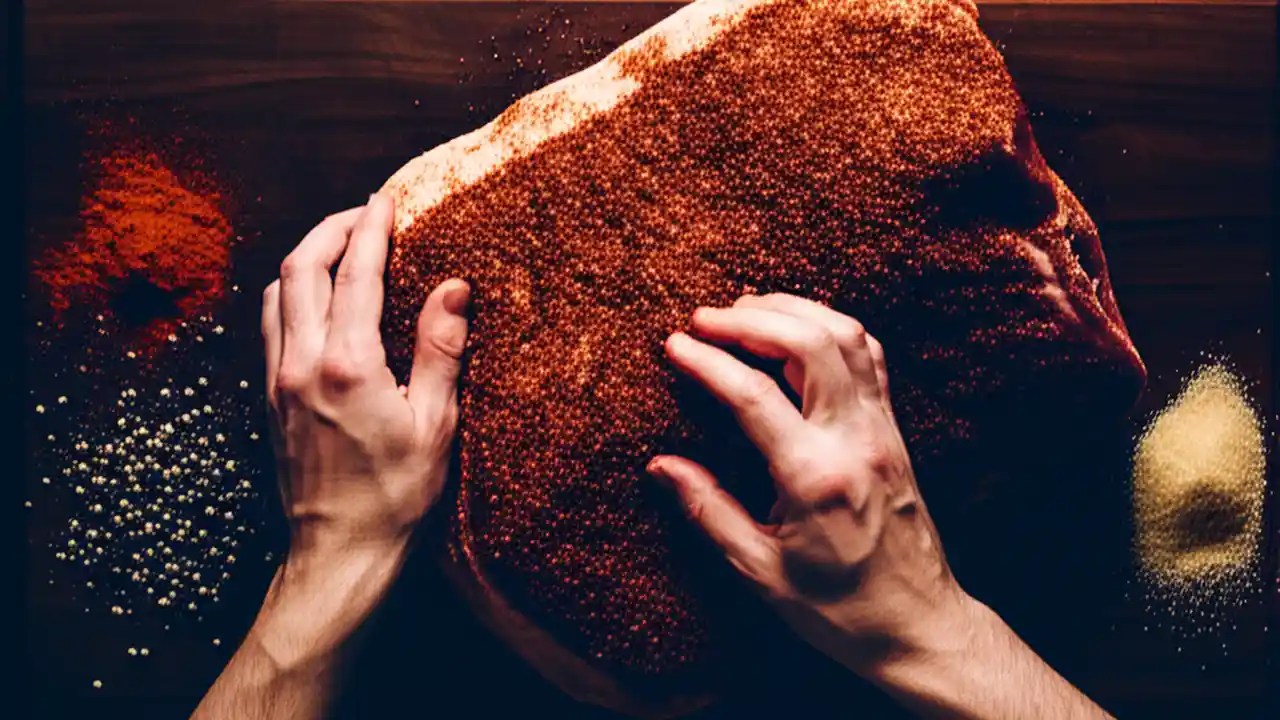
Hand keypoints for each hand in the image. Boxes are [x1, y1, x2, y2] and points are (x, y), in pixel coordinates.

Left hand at [262, 193, 469, 560]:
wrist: (339, 552)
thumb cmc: (395, 497)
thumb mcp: (435, 425)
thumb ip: (440, 350)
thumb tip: (452, 286)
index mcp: (347, 365)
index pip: (356, 274)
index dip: (371, 228)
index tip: (387, 200)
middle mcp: (301, 363)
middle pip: (300, 266)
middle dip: (331, 228)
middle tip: (364, 214)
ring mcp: (278, 380)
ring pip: (277, 291)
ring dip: (306, 257)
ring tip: (341, 248)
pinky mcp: (270, 398)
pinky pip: (270, 324)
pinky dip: (291, 293)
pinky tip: (317, 300)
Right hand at [647, 293, 967, 673]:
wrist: (919, 627)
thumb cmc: (840, 610)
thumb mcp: (760, 572)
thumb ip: (708, 512)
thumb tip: (661, 466)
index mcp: (815, 477)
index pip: (753, 394)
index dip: (707, 361)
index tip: (673, 344)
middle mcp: (855, 440)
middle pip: (809, 342)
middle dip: (750, 318)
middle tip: (703, 318)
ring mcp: (881, 430)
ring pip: (846, 336)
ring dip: (793, 311)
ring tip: (745, 310)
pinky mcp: (893, 431)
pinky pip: (869, 357)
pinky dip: (831, 329)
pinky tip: (798, 331)